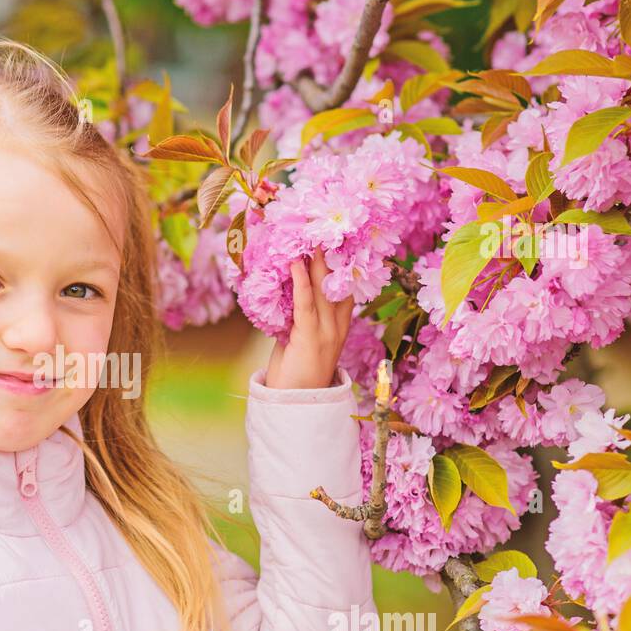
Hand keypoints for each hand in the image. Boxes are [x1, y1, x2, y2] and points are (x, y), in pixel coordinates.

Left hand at [264, 248, 355, 389]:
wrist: (295, 403)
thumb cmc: (294, 371)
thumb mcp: (299, 337)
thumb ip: (299, 316)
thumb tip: (284, 290)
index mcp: (340, 325)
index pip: (346, 288)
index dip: (342, 263)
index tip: (336, 238)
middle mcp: (339, 326)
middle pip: (337, 283)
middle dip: (331, 255)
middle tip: (323, 228)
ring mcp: (327, 332)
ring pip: (324, 289)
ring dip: (316, 261)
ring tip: (309, 237)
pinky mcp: (310, 338)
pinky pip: (306, 304)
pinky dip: (301, 281)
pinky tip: (295, 263)